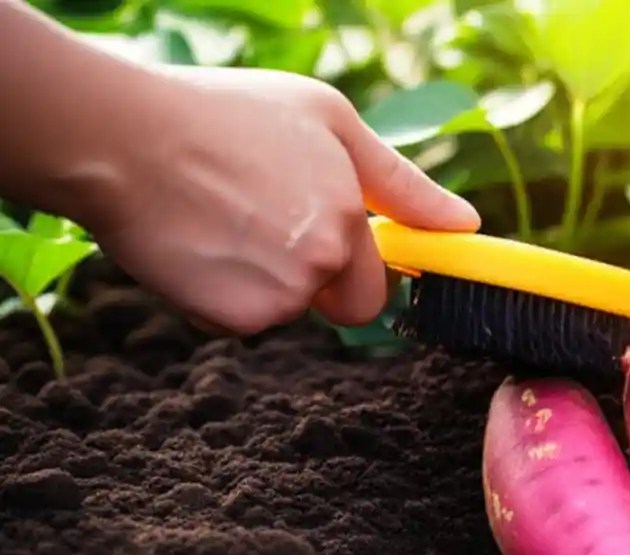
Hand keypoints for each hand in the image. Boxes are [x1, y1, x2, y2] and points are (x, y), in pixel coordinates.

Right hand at [80, 65, 479, 334]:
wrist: (121, 138)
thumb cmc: (225, 115)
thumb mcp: (328, 122)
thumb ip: (402, 182)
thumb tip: (465, 225)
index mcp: (352, 216)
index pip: (381, 281)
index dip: (358, 264)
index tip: (329, 242)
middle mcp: (325, 262)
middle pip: (346, 308)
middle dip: (322, 285)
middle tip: (271, 231)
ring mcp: (279, 295)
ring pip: (288, 310)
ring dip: (265, 282)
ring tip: (222, 220)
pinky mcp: (232, 317)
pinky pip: (241, 320)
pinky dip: (223, 296)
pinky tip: (197, 247)